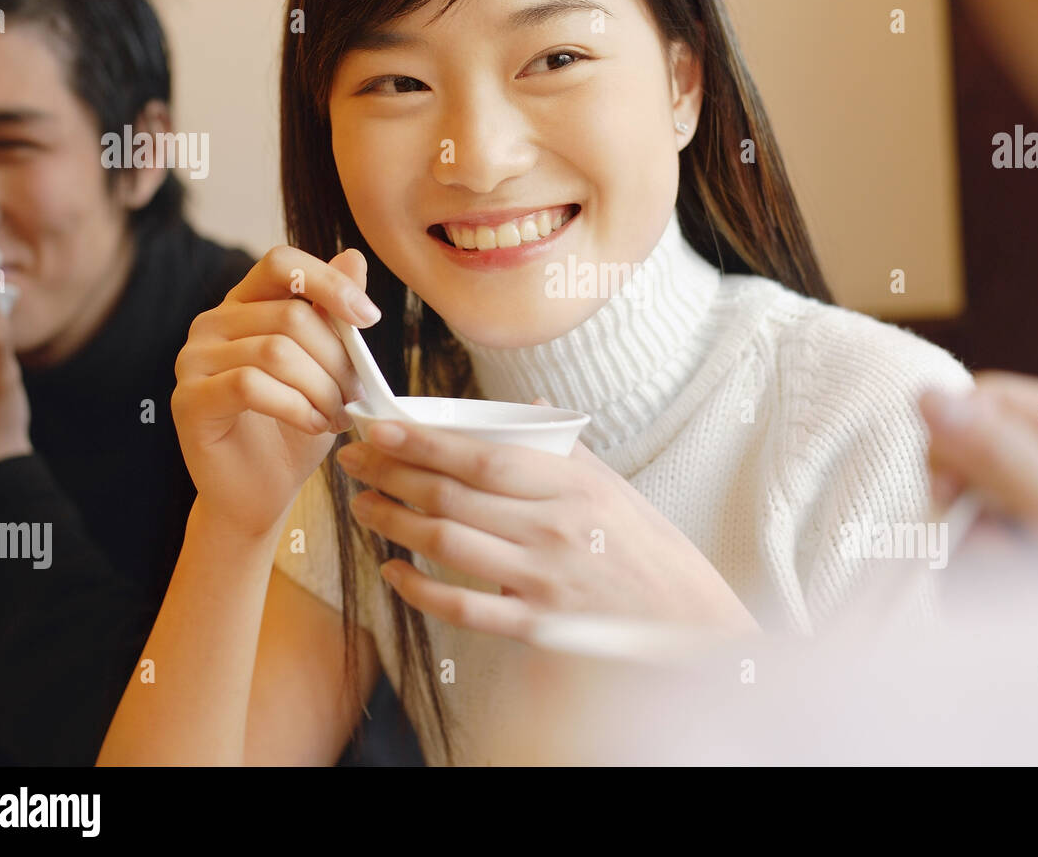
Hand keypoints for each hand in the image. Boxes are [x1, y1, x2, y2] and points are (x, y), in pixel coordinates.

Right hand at [170, 245, 373, 538]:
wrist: (260, 493)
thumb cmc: (295, 427)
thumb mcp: (326, 367)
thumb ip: (333, 314)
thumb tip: (353, 256)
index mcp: (245, 304)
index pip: (281, 263)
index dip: (329, 281)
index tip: (369, 318)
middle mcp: (211, 323)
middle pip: (291, 316)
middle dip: (338, 359)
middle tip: (357, 396)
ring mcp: (193, 360)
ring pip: (275, 352)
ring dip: (322, 388)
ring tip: (338, 416)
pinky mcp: (188, 400)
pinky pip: (251, 386)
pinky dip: (296, 406)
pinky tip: (314, 425)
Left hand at [336, 398, 760, 642]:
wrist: (681, 612)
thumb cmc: (639, 541)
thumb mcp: (607, 483)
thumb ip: (557, 449)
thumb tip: (514, 414)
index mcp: (572, 483)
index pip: (482, 456)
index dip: (422, 441)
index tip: (379, 428)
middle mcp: (554, 527)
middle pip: (453, 496)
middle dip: (393, 475)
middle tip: (355, 462)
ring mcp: (543, 578)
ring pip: (449, 545)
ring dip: (396, 523)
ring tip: (366, 507)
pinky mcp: (536, 623)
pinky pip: (464, 607)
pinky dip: (420, 589)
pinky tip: (394, 572)